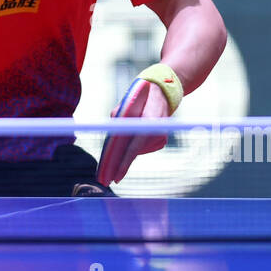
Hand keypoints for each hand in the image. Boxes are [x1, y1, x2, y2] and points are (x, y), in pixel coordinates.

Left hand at [96, 66, 179, 185]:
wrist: (163, 92)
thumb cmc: (140, 96)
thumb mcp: (126, 103)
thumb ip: (118, 118)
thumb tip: (111, 138)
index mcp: (149, 122)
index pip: (132, 148)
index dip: (122, 163)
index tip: (114, 176)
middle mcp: (156, 132)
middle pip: (133, 154)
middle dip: (119, 167)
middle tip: (107, 179)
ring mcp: (160, 138)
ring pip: (137, 150)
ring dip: (128, 148)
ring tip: (128, 133)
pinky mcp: (161, 141)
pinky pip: (143, 147)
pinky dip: (137, 144)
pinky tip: (138, 133)